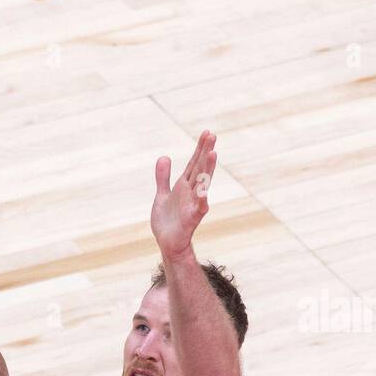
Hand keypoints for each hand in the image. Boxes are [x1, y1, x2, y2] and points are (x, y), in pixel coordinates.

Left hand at [151, 130, 216, 260]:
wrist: (167, 243)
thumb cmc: (168, 221)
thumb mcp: (162, 195)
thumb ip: (163, 177)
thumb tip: (164, 156)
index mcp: (184, 185)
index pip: (194, 163)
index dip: (200, 148)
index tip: (207, 132)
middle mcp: (191, 192)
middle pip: (200, 168)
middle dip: (205, 152)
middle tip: (212, 135)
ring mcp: (193, 204)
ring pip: (202, 183)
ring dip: (207, 169)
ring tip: (212, 154)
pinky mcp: (192, 218)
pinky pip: (199, 208)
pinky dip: (202, 199)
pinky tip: (204, 190)